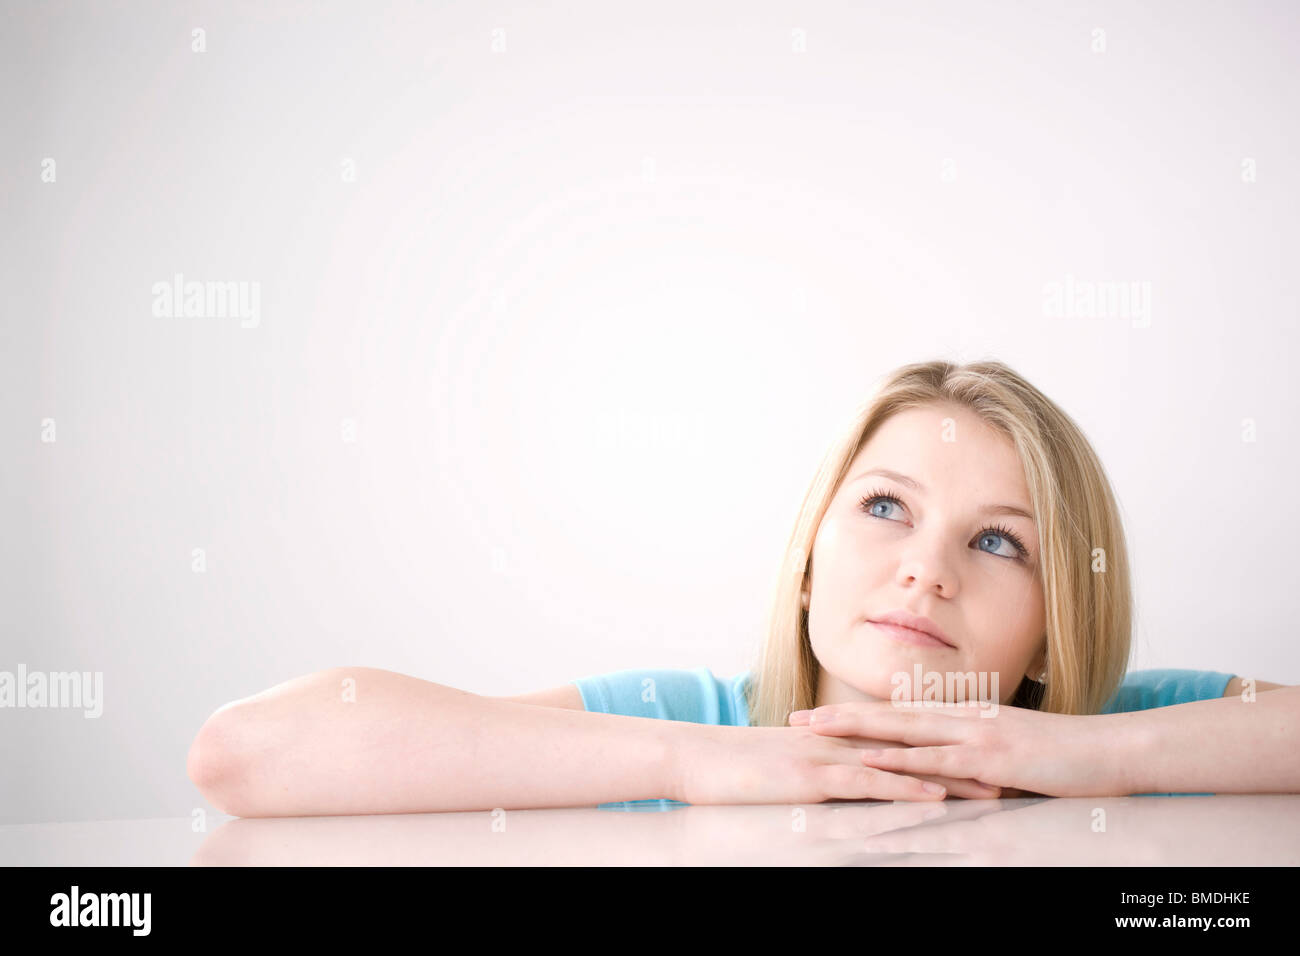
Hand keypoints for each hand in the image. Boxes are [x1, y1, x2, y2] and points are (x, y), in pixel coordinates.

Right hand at [671, 723, 1003, 806]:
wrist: (693, 758)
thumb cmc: (731, 769)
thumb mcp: (781, 770)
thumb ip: (814, 774)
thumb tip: (838, 791)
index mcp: (833, 741)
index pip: (899, 743)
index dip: (940, 750)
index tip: (979, 758)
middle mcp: (838, 743)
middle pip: (912, 750)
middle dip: (959, 761)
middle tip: (1005, 771)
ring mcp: (828, 757)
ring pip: (901, 765)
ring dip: (948, 777)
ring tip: (992, 790)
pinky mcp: (813, 778)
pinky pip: (868, 783)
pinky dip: (904, 788)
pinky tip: (936, 796)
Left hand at [789, 699, 1123, 797]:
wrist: (1112, 750)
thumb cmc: (1066, 757)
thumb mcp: (1013, 754)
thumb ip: (978, 761)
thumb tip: (952, 776)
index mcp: (966, 717)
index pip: (901, 713)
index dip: (857, 714)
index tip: (819, 716)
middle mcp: (962, 718)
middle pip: (887, 715)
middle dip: (839, 718)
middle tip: (795, 720)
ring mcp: (974, 735)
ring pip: (900, 731)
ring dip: (854, 731)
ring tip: (814, 733)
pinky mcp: (990, 759)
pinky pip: (936, 760)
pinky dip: (900, 760)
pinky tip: (870, 761)